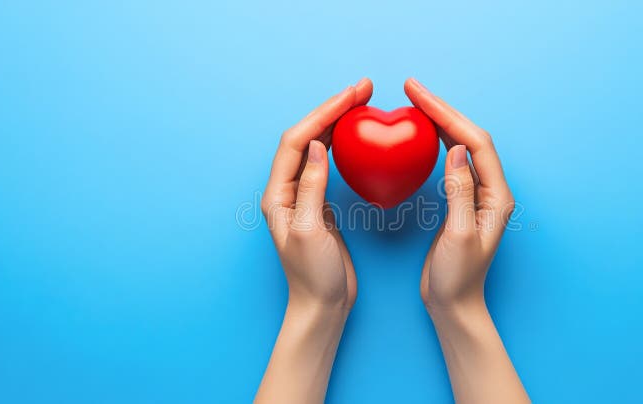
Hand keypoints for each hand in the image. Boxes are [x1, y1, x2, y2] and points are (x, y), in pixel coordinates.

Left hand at [255, 79, 371, 403]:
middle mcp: (287, 189)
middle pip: (307, 136)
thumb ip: (311, 188)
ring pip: (318, 146)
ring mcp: (304, 195)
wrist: (322, 305)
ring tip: (363, 103)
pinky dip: (345, 146)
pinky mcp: (320, 203)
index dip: (323, 114)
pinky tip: (360, 139)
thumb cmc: (314, 276)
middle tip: (364, 89)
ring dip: (339, 123)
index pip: (297, 140)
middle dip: (333, 110)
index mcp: (278, 194)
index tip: (352, 96)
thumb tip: (316, 145)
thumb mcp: (311, 231)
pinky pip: (330, 164)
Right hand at [404, 78, 529, 403]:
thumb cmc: (456, 277)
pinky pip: (451, 162)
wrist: (454, 305)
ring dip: (439, 122)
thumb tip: (458, 149)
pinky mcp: (462, 201)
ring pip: (461, 146)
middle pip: (469, 137)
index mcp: (495, 195)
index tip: (419, 96)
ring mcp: (477, 194)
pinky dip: (436, 143)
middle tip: (412, 88)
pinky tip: (421, 137)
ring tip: (415, 103)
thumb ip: (460, 191)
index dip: (448, 114)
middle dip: (442, 110)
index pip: (475, 142)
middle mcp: (490, 190)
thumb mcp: (458, 235)